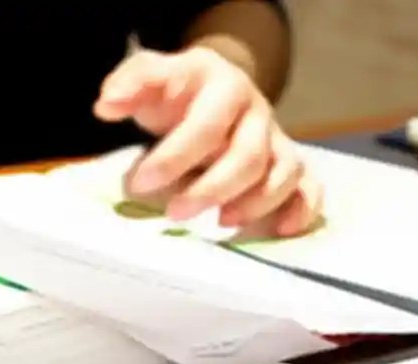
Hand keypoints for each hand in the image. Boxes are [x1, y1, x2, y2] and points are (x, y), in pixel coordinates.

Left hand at [94, 47, 322, 236]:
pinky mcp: (288, 161)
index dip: (175, 157)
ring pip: (284, 172)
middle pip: (248, 155)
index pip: (206, 124)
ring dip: (255, 203)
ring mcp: (277, 136)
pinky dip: (302, 209)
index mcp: (222, 84)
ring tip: (220, 222)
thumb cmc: (177, 93)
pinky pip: (310, 186)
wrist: (211, 89)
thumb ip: (129, 84)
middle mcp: (256, 109)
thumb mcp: (151, 80)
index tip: (140, 184)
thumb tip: (106, 105)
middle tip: (174, 213)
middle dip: (211, 190)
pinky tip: (281, 230)